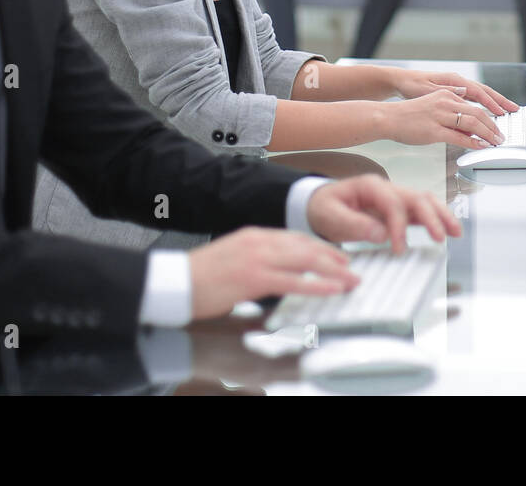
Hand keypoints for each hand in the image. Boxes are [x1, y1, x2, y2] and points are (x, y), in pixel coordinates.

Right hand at [188, 227, 357, 320]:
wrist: (175, 281)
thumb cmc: (200, 277)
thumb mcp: (233, 259)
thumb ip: (257, 261)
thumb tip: (277, 273)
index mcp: (254, 235)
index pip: (296, 237)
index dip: (319, 247)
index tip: (336, 255)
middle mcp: (259, 242)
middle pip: (306, 246)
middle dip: (332, 257)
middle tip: (350, 268)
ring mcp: (257, 258)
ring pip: (305, 260)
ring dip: (332, 271)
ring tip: (349, 279)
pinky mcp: (254, 278)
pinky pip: (294, 281)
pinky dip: (317, 285)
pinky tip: (331, 289)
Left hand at [307, 174, 463, 252]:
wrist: (319, 204)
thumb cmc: (324, 207)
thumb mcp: (329, 215)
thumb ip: (352, 224)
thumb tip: (380, 234)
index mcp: (370, 186)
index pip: (393, 203)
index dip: (399, 226)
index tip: (398, 248)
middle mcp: (387, 188)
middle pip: (416, 197)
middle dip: (431, 217)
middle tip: (439, 238)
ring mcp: (395, 197)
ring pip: (425, 200)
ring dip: (441, 215)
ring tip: (455, 233)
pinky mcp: (399, 208)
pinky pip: (422, 210)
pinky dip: (437, 218)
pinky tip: (448, 229)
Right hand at [386, 88, 504, 148]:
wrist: (388, 117)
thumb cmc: (409, 115)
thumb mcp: (434, 106)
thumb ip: (452, 111)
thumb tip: (469, 123)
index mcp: (447, 94)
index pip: (475, 105)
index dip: (490, 116)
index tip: (497, 126)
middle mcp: (445, 102)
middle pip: (478, 113)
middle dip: (492, 127)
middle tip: (500, 136)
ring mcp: (440, 116)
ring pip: (472, 123)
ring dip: (487, 134)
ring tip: (495, 142)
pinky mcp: (434, 130)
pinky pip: (459, 136)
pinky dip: (473, 142)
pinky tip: (480, 146)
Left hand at [393, 69, 517, 116]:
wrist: (402, 82)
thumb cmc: (412, 87)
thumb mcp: (427, 91)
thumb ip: (446, 92)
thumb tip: (465, 91)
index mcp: (454, 81)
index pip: (478, 92)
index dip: (491, 102)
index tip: (502, 111)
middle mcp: (458, 82)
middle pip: (484, 92)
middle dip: (500, 101)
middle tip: (514, 109)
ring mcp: (458, 87)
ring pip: (481, 95)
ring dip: (495, 103)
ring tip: (507, 111)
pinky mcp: (455, 92)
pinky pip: (474, 99)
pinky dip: (484, 104)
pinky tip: (490, 112)